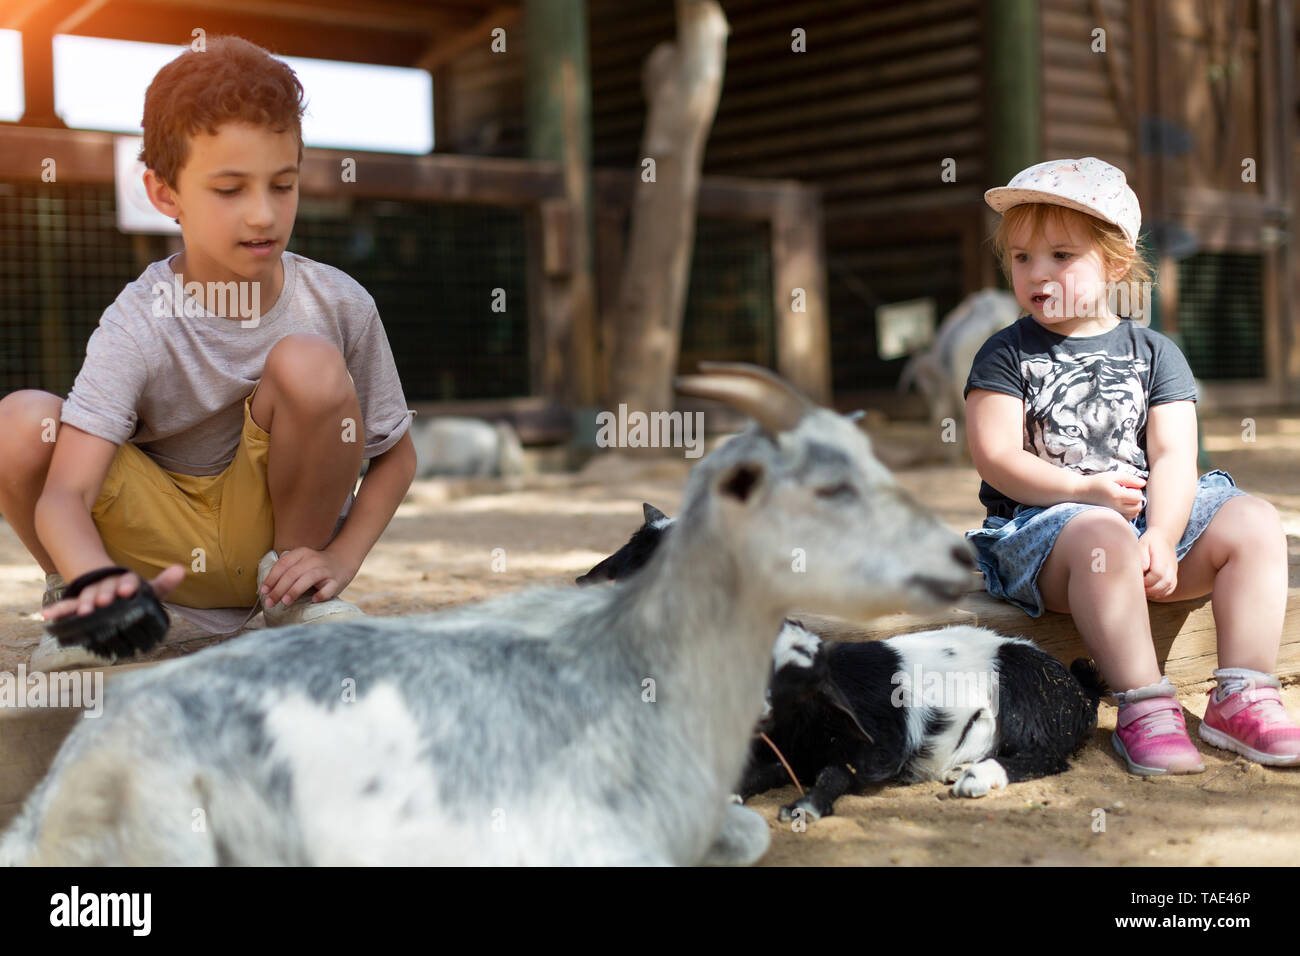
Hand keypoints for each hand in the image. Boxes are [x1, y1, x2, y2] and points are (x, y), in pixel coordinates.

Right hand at [41, 564, 185, 622]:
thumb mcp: (150, 589)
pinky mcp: (78, 603)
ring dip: (84, 603)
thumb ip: (164, 583)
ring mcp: (91, 593)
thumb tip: (181, 569)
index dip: (128, 585)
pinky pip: (67, 606)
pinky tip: (46, 615)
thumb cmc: (134, 592)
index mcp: (125, 581)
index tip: (127, 590)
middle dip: (104, 595)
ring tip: (84, 611)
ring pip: (86, 597)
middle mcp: (107, 586)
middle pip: (105, 589)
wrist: (111, 585)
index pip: (128, 581)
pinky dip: (57, 610)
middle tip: (104, 602)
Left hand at [260, 547, 357, 609]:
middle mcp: (313, 559)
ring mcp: (326, 570)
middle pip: (293, 573)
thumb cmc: (314, 567)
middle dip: (279, 589)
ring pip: (308, 578)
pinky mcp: (336, 581)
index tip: (264, 591)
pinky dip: (321, 594)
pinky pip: (328, 588)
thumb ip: (285, 572)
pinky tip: (313, 600)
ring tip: (285, 602)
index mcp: (302, 553)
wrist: (341, 562)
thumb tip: (266, 590)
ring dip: (295, 590)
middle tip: (270, 602)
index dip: (272, 578)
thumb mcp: (299, 562)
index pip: (283, 564)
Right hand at [1080, 471, 1146, 519]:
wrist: (1082, 492)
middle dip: (1136, 499)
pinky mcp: (1112, 518)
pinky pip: (1127, 519)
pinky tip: (1121, 506)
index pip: (1138, 496)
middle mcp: (1116, 506)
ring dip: (1133, 506)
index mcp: (1117, 495)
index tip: (1128, 487)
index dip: (1136, 490)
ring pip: (1134, 514)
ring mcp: (1114, 514)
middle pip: (1138, 506)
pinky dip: (1128, 513)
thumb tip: (1143, 484)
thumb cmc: (1097, 482)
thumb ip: (1130, 479)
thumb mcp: (1113, 475)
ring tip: (1124, 499)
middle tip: (1127, 493)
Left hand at [1138, 531, 1178, 598]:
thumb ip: (1142, 555)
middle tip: (1138, 589)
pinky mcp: (1174, 575)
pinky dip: (1161, 593)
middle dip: (1150, 589)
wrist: (1165, 537)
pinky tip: (1151, 591)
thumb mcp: (1143, 543)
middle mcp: (1171, 567)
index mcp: (1163, 559)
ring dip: (1155, 593)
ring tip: (1144, 591)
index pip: (1158, 574)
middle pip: (1165, 584)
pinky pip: (1171, 588)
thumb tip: (1143, 568)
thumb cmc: (1151, 541)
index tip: (1137, 581)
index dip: (1147, 581)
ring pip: (1169, 588)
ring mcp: (1174, 572)